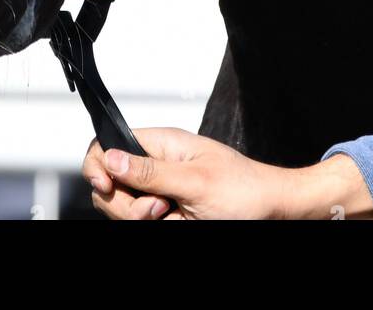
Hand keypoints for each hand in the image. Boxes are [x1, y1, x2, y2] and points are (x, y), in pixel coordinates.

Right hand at [83, 128, 372, 219]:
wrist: (274, 213)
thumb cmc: (246, 190)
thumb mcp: (195, 182)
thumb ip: (151, 172)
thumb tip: (111, 157)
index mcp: (163, 144)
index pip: (109, 144)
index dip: (99, 165)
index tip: (107, 187)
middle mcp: (159, 166)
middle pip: (112, 185)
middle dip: (128, 204)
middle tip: (159, 209)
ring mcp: (163, 191)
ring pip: (128, 210)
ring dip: (145, 219)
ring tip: (176, 216)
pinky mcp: (170, 213)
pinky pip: (147, 223)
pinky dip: (160, 227)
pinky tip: (180, 223)